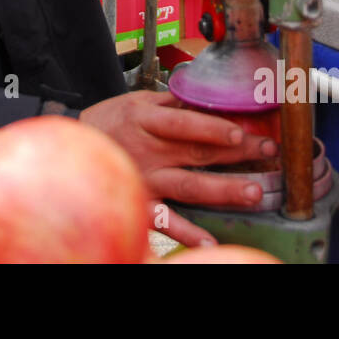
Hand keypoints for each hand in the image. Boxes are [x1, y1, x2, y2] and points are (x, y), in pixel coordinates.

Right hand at [79, 90, 277, 249]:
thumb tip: (208, 96)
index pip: (183, 123)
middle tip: (268, 152)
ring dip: (222, 191)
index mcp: (145, 120)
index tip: (241, 132)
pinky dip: (186, 233)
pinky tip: (209, 242)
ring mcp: (143, 180)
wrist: (71, 148)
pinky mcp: (139, 204)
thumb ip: (172, 103)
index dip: (212, 128)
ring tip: (254, 193)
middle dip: (236, 154)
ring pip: (188, 187)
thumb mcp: (136, 102)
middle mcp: (146, 151)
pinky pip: (165, 221)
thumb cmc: (109, 121)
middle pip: (196, 153)